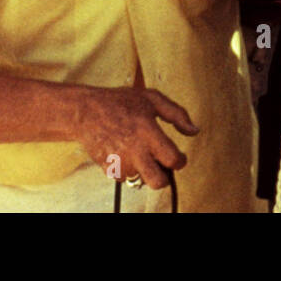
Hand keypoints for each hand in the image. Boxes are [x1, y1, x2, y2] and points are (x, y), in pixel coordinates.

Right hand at [77, 87, 197, 188]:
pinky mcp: (108, 168)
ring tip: (137, 152)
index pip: (173, 160)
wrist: (85, 111)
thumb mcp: (151, 98)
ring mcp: (120, 162)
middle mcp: (135, 150)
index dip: (180, 161)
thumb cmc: (120, 101)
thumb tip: (194, 131)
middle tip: (161, 165)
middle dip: (164, 176)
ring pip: (141, 180)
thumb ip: (177, 114)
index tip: (178, 157)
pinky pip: (124, 178)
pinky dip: (127, 169)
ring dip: (143, 170)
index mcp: (148, 132)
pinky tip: (123, 152)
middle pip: (158, 182)